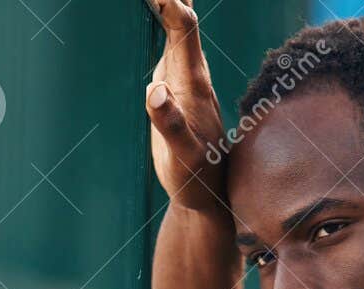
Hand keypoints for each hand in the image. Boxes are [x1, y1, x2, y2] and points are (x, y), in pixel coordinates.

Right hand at [144, 0, 228, 213]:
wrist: (209, 194)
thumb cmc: (196, 178)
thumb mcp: (184, 157)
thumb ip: (171, 124)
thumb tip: (155, 91)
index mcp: (193, 84)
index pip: (185, 32)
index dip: (172, 3)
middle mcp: (193, 76)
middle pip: (184, 24)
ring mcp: (186, 82)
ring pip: (181, 33)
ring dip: (173, 6)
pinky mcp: (179, 91)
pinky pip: (174, 50)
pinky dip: (169, 27)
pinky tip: (166, 16)